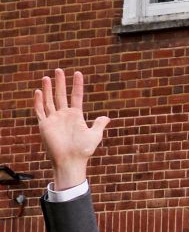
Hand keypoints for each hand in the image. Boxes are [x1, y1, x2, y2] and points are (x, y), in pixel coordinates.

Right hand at [33, 68, 106, 184]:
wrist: (71, 161)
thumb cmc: (83, 150)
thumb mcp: (94, 135)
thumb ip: (99, 124)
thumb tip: (107, 117)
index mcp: (76, 116)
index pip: (76, 96)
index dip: (77, 85)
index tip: (78, 73)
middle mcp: (64, 115)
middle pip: (60, 95)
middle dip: (60, 83)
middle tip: (59, 70)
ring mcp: (53, 119)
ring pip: (49, 100)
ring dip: (48, 89)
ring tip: (48, 77)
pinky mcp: (44, 125)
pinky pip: (40, 111)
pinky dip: (39, 101)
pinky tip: (39, 91)